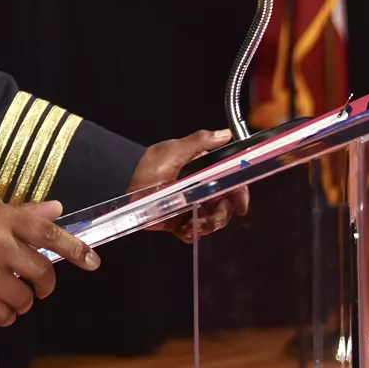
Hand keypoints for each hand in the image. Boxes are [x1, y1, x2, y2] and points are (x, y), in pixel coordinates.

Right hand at [0, 194, 99, 326]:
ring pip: (23, 299)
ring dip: (24, 301)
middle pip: (41, 272)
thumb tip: (57, 209)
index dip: (74, 249)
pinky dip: (6, 315)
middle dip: (46, 284)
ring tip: (14, 294)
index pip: (47, 234)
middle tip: (41, 286)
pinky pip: (2, 316)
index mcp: (2, 218)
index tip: (93, 262)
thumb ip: (24, 212)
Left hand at [128, 129, 249, 243]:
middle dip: (222, 213)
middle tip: (212, 218)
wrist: (128, 197)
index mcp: (201, 168)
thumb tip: (225, 134)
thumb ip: (198, 142)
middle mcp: (200, 188)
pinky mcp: (181, 223)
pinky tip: (184, 230)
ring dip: (208, 224)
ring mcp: (191, 206)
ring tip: (193, 225)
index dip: (239, 191)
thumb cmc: (149, 170)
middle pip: (226, 203)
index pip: (229, 178)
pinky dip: (193, 233)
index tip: (240, 203)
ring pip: (214, 219)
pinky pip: (196, 232)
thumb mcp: (172, 152)